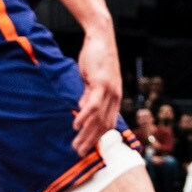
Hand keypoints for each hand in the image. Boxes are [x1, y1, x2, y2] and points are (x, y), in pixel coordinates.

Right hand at [73, 29, 121, 156]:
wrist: (101, 38)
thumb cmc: (96, 58)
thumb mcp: (93, 80)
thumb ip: (89, 95)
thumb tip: (82, 109)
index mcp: (115, 97)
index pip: (108, 124)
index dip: (98, 138)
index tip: (88, 149)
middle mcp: (115, 96)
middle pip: (104, 126)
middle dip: (91, 142)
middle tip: (79, 154)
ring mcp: (110, 90)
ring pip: (98, 119)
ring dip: (87, 134)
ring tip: (76, 146)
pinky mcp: (102, 83)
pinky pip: (93, 104)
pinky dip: (85, 117)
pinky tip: (76, 126)